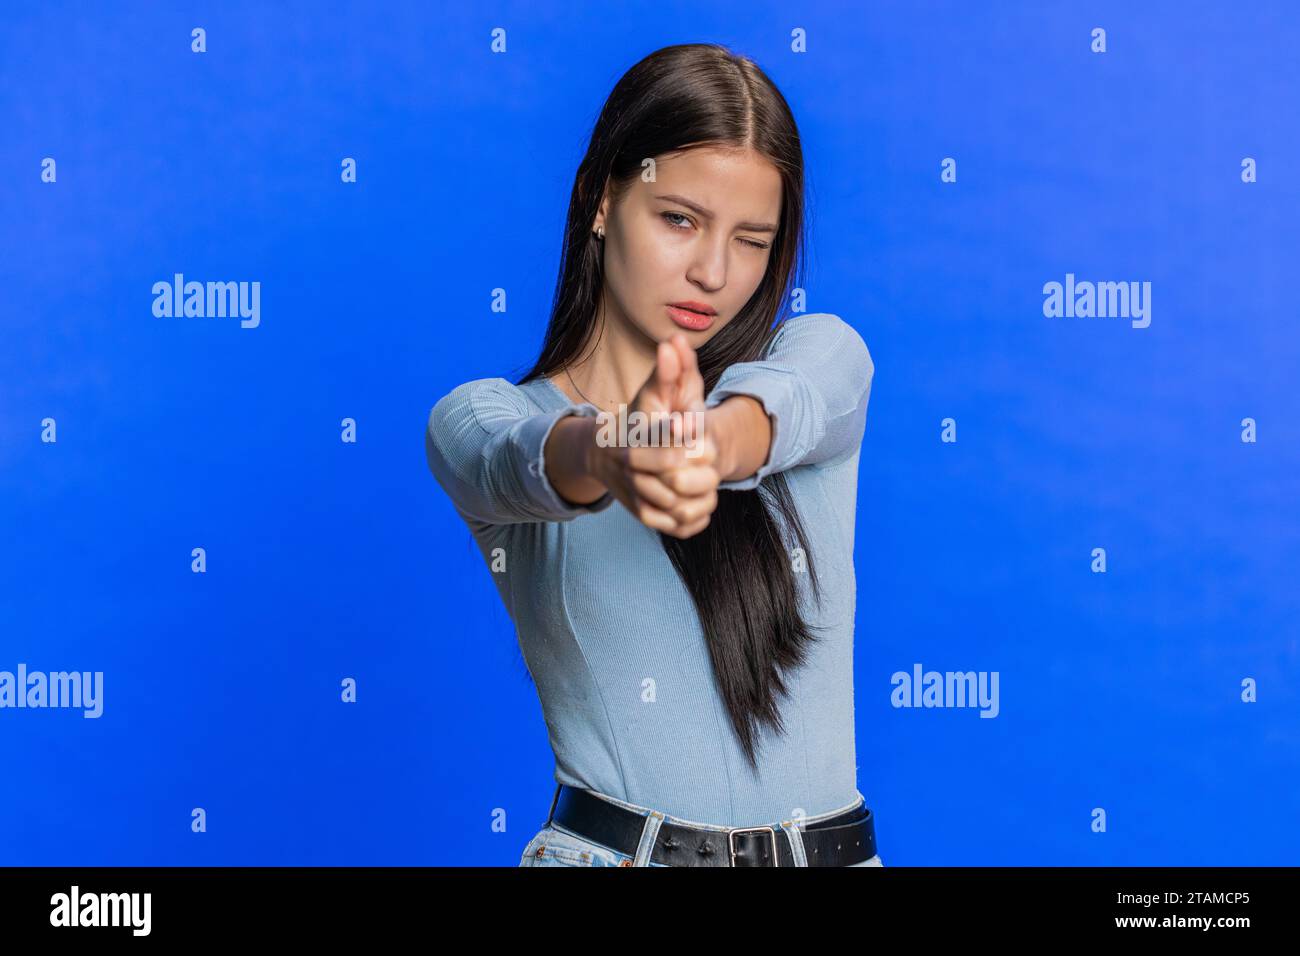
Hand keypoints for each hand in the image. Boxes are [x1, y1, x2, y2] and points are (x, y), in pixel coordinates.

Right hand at [592, 333, 720, 537]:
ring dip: (699, 497)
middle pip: (667, 477)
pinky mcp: (643, 514)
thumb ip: (670, 369)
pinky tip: (704, 505)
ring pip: (674, 505)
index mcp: (635, 437)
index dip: (678, 437)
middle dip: (693, 471)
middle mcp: (630, 467)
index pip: (656, 440)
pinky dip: (693, 519)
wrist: (603, 456)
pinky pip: (674, 525)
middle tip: (711, 465)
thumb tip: (675, 338)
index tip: (691, 431)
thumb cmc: (639, 419)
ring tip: (710, 483)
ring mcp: (636, 493)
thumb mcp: (655, 393)